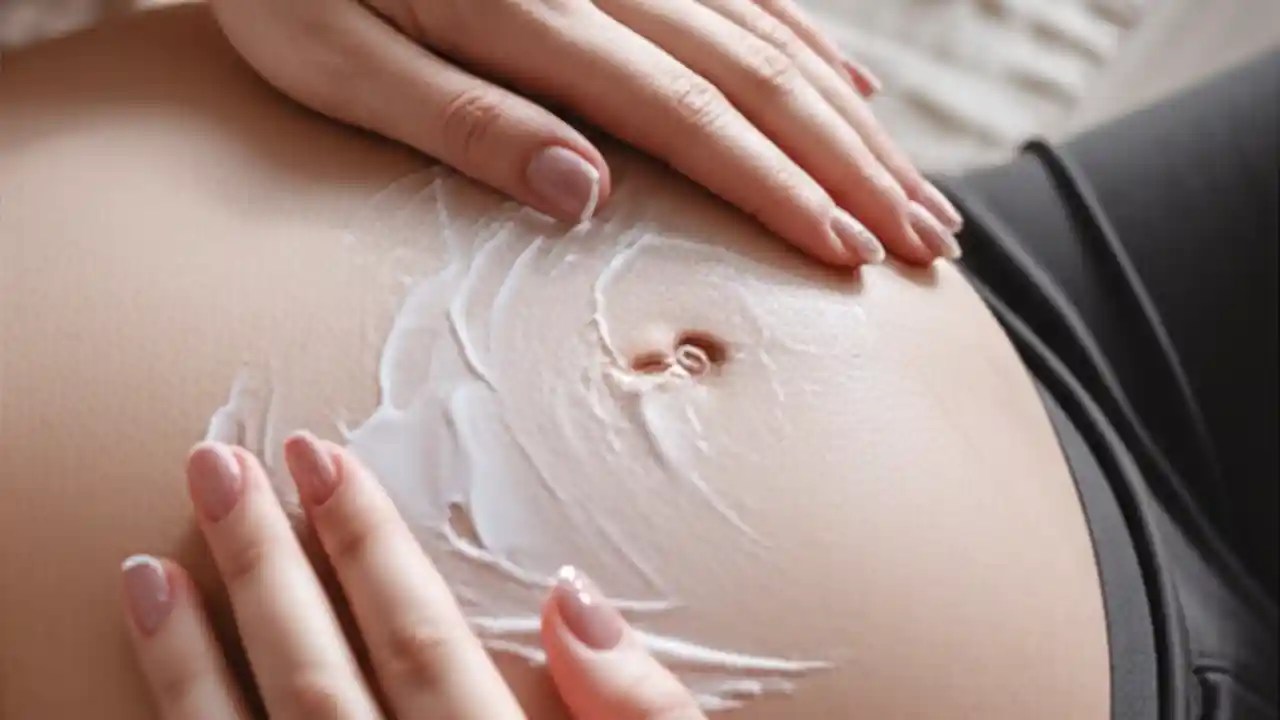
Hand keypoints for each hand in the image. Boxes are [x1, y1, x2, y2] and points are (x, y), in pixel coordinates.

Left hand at [121, 435, 707, 718]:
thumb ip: (641, 709)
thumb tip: (573, 599)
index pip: (418, 643)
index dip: (366, 546)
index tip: (319, 461)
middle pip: (318, 684)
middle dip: (264, 569)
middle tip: (216, 467)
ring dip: (188, 665)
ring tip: (150, 571)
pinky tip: (163, 703)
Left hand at [209, 0, 962, 266]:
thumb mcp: (336, 59)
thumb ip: (461, 121)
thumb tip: (584, 190)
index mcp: (536, 14)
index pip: (688, 116)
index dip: (776, 188)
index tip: (847, 253)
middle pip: (758, 79)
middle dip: (850, 167)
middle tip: (925, 242)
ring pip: (769, 37)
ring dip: (849, 120)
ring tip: (915, 191)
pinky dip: (808, 43)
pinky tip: (854, 86)